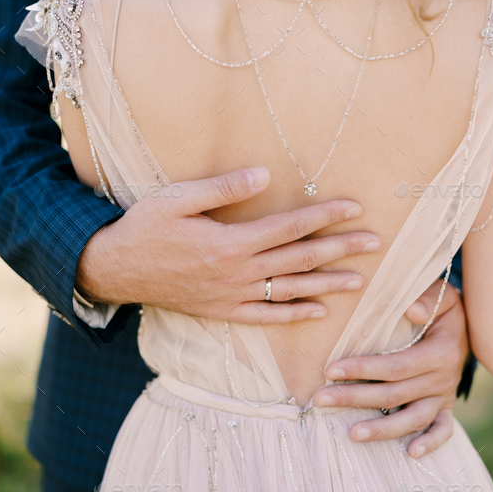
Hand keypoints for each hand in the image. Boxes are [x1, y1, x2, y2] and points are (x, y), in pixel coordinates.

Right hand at [76, 167, 381, 323]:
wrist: (116, 269)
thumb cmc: (146, 227)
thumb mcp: (179, 198)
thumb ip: (224, 188)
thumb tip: (266, 175)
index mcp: (231, 242)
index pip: (290, 227)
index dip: (325, 217)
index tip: (355, 209)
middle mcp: (238, 272)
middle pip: (300, 260)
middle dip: (340, 250)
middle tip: (376, 244)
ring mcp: (232, 296)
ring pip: (290, 290)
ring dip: (327, 285)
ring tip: (361, 280)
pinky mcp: (223, 312)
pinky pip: (266, 316)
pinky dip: (294, 315)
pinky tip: (319, 312)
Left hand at [313, 279, 468, 456]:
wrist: (476, 324)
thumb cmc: (445, 305)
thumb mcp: (443, 294)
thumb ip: (427, 299)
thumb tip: (411, 310)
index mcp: (439, 352)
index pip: (395, 366)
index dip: (363, 369)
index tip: (330, 370)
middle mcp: (443, 378)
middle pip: (395, 394)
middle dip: (355, 398)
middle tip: (321, 400)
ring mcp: (444, 395)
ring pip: (413, 418)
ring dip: (383, 429)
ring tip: (352, 434)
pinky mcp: (447, 406)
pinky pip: (443, 430)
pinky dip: (430, 443)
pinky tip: (409, 453)